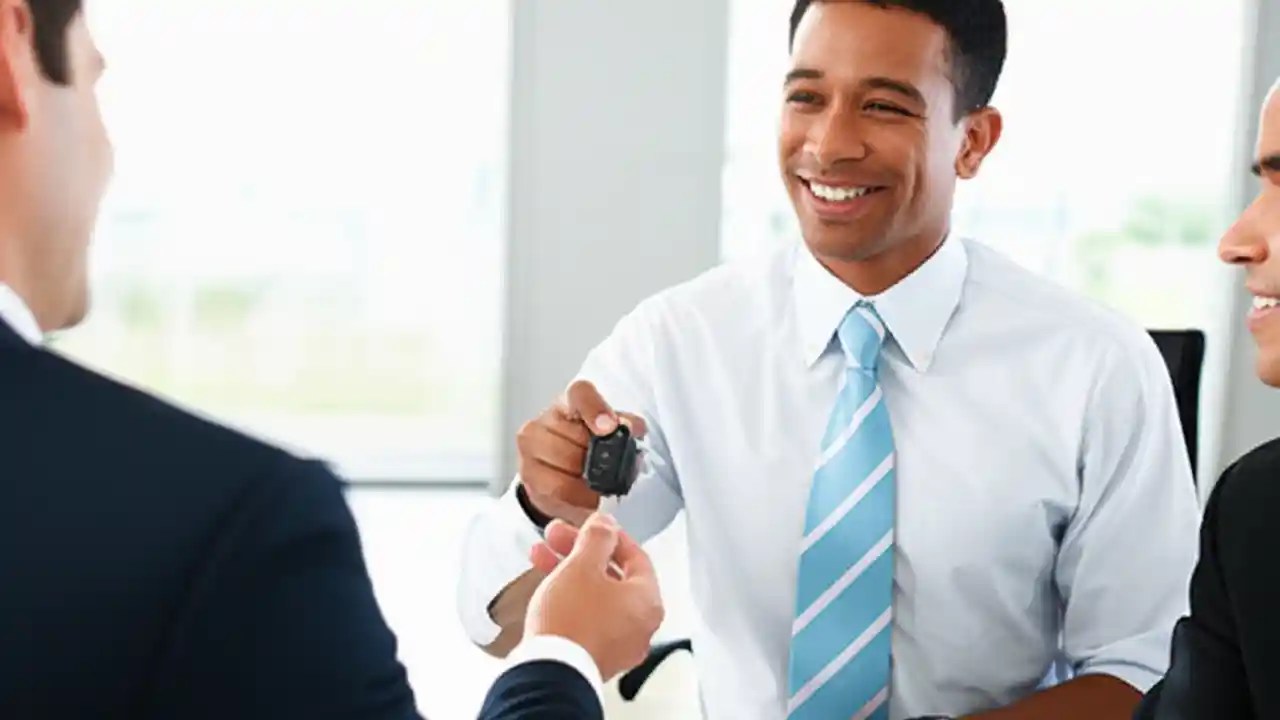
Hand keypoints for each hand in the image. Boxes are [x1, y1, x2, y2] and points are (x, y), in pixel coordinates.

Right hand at [516, 380, 646, 525]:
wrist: (557, 483)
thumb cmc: (584, 452)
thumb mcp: (608, 436)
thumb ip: (623, 428)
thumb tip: (634, 427)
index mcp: (569, 404)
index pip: (581, 394)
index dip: (596, 409)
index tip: (610, 427)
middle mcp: (544, 421)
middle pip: (576, 436)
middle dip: (598, 456)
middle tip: (610, 467)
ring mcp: (531, 447)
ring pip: (567, 463)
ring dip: (590, 478)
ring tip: (599, 483)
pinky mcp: (529, 475)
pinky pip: (559, 488)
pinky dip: (581, 495)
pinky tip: (589, 496)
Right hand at [524, 513, 664, 681]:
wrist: (549, 671)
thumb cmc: (570, 622)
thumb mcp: (582, 565)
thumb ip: (597, 537)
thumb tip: (606, 523)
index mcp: (647, 600)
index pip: (635, 555)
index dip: (608, 534)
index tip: (590, 525)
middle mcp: (639, 624)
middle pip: (613, 575)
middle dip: (581, 551)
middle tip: (558, 537)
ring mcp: (618, 642)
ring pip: (597, 595)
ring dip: (570, 570)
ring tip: (542, 555)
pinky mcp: (596, 654)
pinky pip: (588, 617)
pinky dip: (571, 597)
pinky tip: (547, 585)